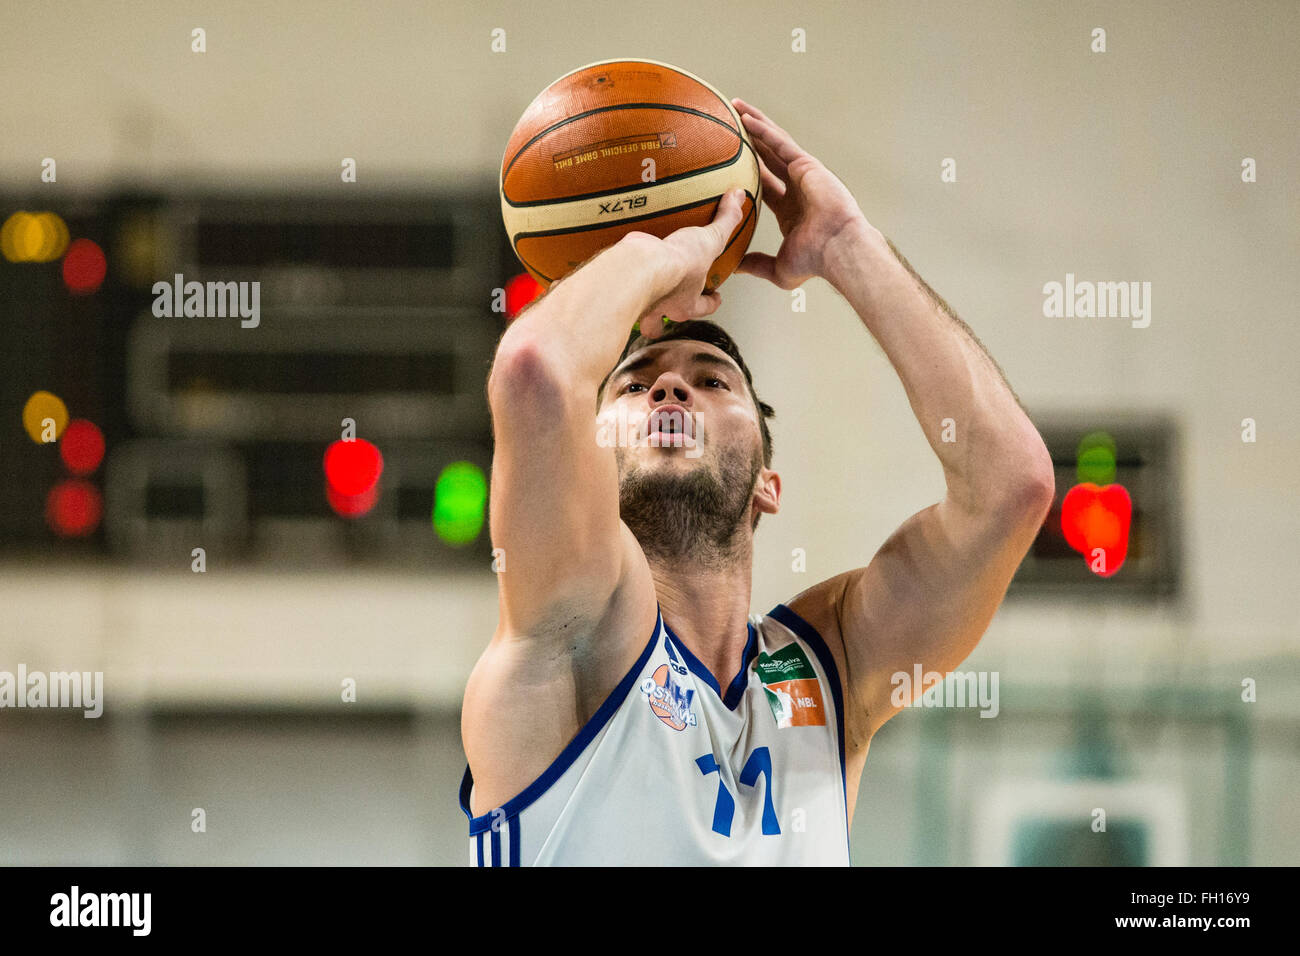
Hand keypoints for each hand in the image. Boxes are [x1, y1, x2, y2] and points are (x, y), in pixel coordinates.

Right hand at [628, 187, 746, 338]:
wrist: (642, 265)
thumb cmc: (678, 265)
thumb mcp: (710, 240)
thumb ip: (725, 221)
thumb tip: (739, 198)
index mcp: (686, 304)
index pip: (704, 307)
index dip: (712, 302)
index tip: (716, 297)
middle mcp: (661, 306)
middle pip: (665, 320)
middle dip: (664, 316)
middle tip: (666, 303)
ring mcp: (639, 298)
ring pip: (639, 308)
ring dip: (641, 300)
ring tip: (642, 282)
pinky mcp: (623, 282)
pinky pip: (622, 281)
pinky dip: (621, 273)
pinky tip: (622, 258)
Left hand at [731, 97, 869, 288]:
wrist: (837, 250)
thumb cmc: (815, 261)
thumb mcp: (778, 267)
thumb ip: (756, 264)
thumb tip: (734, 267)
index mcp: (790, 211)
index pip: (764, 186)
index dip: (747, 173)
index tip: (729, 166)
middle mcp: (796, 188)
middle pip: (767, 158)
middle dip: (750, 142)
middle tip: (729, 127)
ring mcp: (802, 174)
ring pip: (772, 143)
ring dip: (754, 125)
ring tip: (734, 108)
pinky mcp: (806, 165)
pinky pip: (780, 142)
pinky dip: (763, 129)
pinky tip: (746, 118)